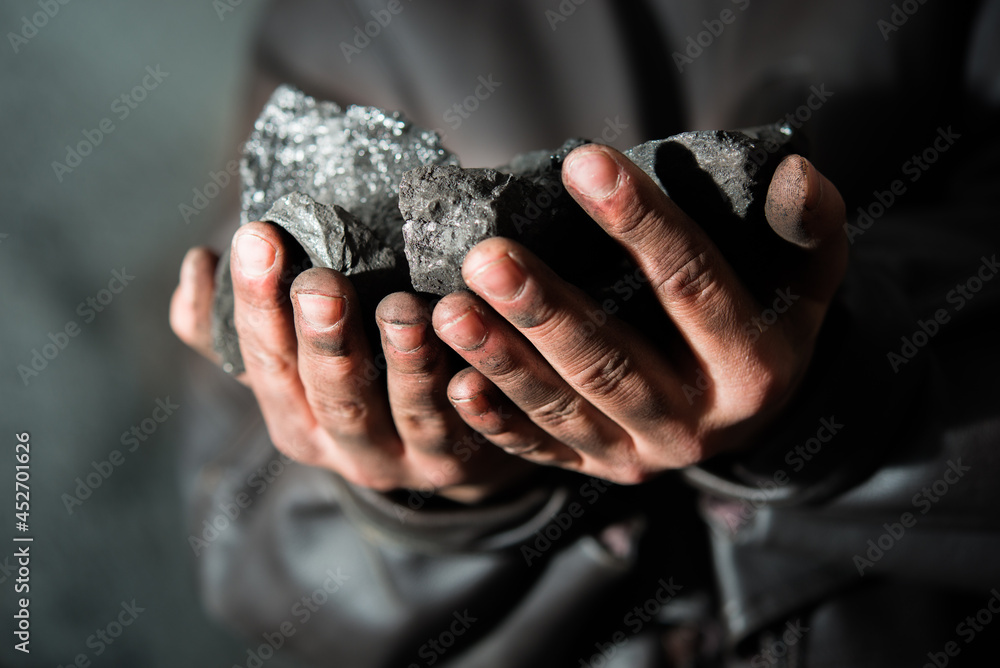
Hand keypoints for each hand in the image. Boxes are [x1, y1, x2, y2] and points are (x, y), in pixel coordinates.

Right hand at [170, 224, 533, 501]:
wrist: (438, 452)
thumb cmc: (356, 384)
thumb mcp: (292, 364)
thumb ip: (233, 323)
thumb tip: (199, 265)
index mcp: (293, 418)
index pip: (265, 360)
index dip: (258, 303)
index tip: (259, 238)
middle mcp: (342, 447)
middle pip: (331, 394)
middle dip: (323, 340)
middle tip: (321, 284)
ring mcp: (403, 459)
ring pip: (404, 412)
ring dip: (403, 362)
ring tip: (403, 310)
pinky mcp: (458, 461)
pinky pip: (466, 430)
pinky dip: (468, 401)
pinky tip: (472, 369)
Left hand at [431, 145, 847, 483]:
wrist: (752, 411)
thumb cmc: (770, 320)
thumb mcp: (809, 278)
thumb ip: (810, 227)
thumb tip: (793, 172)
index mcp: (754, 369)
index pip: (691, 286)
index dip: (640, 224)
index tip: (584, 162)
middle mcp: (696, 425)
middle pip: (611, 363)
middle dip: (545, 310)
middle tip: (486, 257)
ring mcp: (642, 454)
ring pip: (565, 409)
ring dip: (503, 361)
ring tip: (449, 309)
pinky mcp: (599, 467)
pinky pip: (542, 450)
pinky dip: (497, 423)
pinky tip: (454, 384)